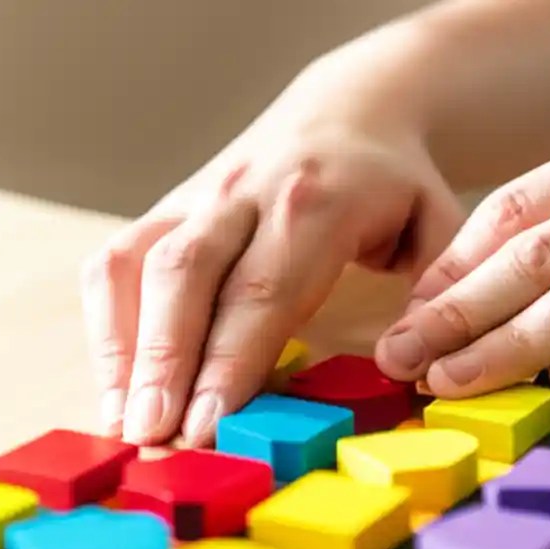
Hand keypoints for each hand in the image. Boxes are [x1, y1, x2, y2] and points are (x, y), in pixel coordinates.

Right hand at [80, 96, 462, 446]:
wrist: (350, 110)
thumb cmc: (394, 184)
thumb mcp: (440, 225)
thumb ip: (434, 293)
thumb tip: (408, 366)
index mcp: (317, 202)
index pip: (265, 289)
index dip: (232, 360)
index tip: (211, 425)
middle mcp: (244, 192)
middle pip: (188, 276)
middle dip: (165, 362)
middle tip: (153, 437)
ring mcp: (197, 197)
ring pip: (139, 263)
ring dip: (123, 348)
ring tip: (120, 425)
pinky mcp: (166, 207)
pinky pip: (120, 259)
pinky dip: (109, 324)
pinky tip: (114, 388)